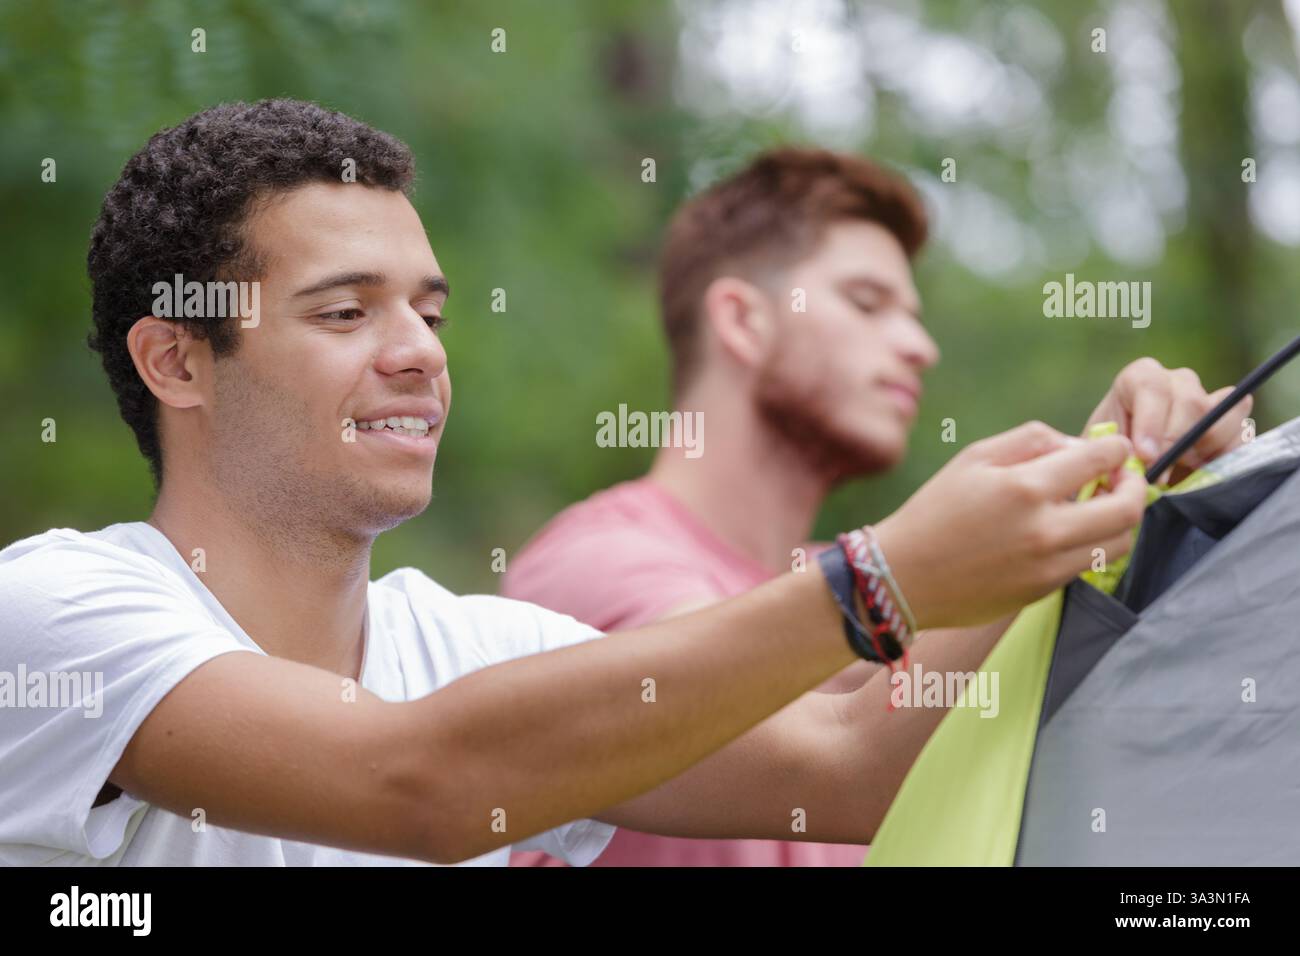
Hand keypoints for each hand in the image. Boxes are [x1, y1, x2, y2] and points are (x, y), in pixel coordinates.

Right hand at [875, 421, 1146, 629]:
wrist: (903, 576)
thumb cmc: (935, 509)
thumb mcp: (973, 457)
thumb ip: (1030, 440)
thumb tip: (1076, 446)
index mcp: (1025, 487)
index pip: (1101, 460)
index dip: (1116, 450)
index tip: (1113, 450)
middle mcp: (1044, 530)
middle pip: (1127, 508)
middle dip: (1135, 487)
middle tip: (1123, 479)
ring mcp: (1047, 566)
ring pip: (1118, 543)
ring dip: (1121, 520)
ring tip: (1101, 506)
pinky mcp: (1043, 591)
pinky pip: (1087, 564)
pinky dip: (1091, 544)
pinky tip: (1070, 531)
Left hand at [1085, 357, 1252, 483]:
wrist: (1126, 467)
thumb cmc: (1106, 456)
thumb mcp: (1098, 451)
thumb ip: (1110, 451)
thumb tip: (1134, 462)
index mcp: (1139, 378)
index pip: (1152, 387)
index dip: (1151, 422)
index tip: (1145, 456)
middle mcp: (1177, 381)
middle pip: (1191, 403)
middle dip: (1176, 444)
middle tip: (1160, 476)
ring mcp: (1208, 399)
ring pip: (1222, 417)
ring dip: (1203, 451)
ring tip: (1177, 472)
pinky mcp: (1231, 424)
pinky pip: (1241, 437)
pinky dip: (1223, 459)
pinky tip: (1199, 472)